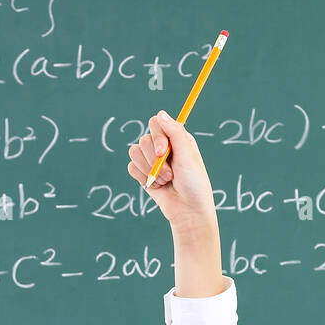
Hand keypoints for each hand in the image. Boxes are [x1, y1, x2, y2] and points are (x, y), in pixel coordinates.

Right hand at [126, 110, 218, 238]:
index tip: (163, 151)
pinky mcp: (143, 174)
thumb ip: (174, 132)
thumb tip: (160, 113)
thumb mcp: (187, 154)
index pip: (155, 123)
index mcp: (176, 138)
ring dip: (149, 170)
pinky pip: (131, 168)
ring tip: (165, 181)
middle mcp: (163, 147)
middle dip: (154, 160)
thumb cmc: (193, 182)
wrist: (188, 210)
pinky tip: (155, 185)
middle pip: (143, 140)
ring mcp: (151, 160)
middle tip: (170, 174)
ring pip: (134, 153)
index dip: (156, 136)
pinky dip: (142, 178)